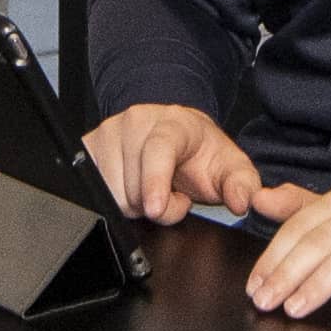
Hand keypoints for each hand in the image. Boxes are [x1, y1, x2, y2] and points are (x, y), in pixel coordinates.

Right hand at [83, 100, 263, 222]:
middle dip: (155, 206)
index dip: (154, 181)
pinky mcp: (87, 149)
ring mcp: (107, 134)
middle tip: (172, 194)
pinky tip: (132, 187)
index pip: (157, 150)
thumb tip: (242, 202)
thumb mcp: (230, 167)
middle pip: (134, 187)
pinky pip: (93, 192)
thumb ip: (243, 185)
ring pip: (112, 194)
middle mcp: (134, 123)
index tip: (154, 207)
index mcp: (170, 123)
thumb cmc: (201, 153)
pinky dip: (114, 199)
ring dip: (134, 204)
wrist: (177, 136)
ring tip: (153, 190)